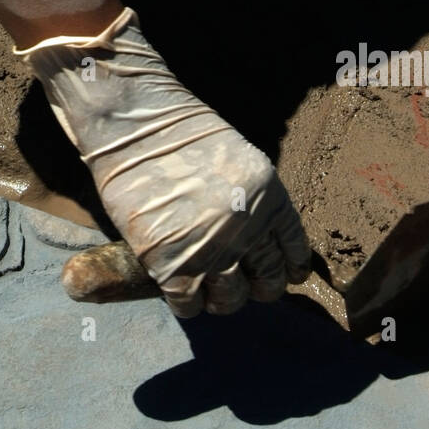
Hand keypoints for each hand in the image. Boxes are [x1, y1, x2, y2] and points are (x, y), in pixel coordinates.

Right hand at [16, 8, 310, 316]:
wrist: (135, 123)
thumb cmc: (180, 134)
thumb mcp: (239, 161)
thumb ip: (253, 200)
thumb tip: (258, 240)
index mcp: (269, 197)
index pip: (293, 249)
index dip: (290, 268)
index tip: (287, 277)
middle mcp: (248, 227)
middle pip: (268, 280)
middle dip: (259, 289)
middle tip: (245, 288)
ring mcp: (211, 249)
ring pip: (230, 300)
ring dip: (222, 300)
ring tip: (211, 292)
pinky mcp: (172, 265)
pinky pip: (190, 305)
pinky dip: (188, 305)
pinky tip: (182, 293)